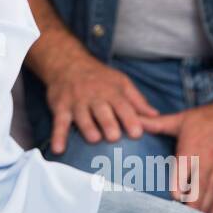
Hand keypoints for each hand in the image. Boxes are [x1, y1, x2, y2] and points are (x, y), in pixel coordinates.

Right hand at [41, 50, 157, 153]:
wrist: (68, 63)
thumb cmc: (99, 77)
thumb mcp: (121, 82)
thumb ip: (137, 101)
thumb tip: (155, 116)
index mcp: (111, 92)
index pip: (122, 105)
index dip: (129, 119)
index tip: (137, 133)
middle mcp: (94, 97)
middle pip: (101, 111)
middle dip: (108, 123)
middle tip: (114, 137)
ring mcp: (76, 102)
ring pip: (81, 116)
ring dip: (87, 127)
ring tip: (94, 139)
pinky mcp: (60, 107)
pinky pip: (59, 123)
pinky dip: (57, 136)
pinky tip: (58, 149)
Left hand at [139, 98, 212, 212]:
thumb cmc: (208, 117)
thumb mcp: (181, 119)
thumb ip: (157, 123)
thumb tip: (135, 119)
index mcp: (191, 150)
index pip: (183, 172)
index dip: (178, 187)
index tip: (171, 199)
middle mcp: (206, 164)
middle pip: (198, 191)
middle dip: (189, 209)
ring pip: (210, 197)